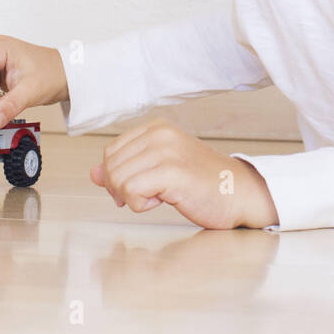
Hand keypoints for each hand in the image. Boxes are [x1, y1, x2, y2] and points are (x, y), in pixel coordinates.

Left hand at [89, 118, 279, 229]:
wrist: (239, 193)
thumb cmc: (202, 184)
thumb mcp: (159, 171)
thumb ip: (127, 169)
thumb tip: (93, 174)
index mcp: (156, 128)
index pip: (111, 152)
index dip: (115, 177)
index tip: (136, 190)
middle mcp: (160, 134)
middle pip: (111, 166)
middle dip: (120, 190)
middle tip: (146, 198)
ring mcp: (166, 151)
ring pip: (118, 179)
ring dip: (132, 198)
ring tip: (157, 198)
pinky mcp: (172, 171)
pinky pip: (131, 191)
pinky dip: (140, 204)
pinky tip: (161, 201)